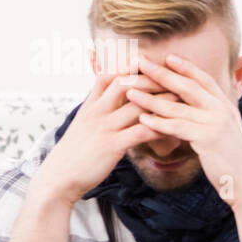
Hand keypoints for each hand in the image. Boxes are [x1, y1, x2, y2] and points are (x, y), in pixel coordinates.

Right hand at [33, 69, 176, 206]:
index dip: (127, 67)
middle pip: (124, 84)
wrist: (58, 178)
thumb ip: (97, 110)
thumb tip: (111, 101)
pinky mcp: (112, 146)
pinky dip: (159, 127)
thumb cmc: (74, 154)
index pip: (107, 75)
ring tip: (183, 98)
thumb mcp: (82, 125)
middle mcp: (96, 112)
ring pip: (136, 106)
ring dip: (161, 100)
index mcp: (89, 105)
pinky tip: (175, 128)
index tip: (148, 62)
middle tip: (172, 77)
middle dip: (150, 78)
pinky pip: (140, 132)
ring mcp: (104, 128)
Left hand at [127, 54, 241, 206]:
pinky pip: (178, 127)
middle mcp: (222, 110)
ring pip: (177, 106)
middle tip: (139, 62)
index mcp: (226, 105)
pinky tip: (142, 119)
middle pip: (187, 86)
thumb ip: (212, 117)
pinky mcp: (208, 139)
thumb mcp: (226, 132)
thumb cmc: (232, 160)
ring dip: (150, 98)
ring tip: (129, 91)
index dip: (185, 67)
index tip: (166, 57)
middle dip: (161, 73)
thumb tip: (195, 111)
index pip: (204, 79)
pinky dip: (158, 123)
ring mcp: (216, 123)